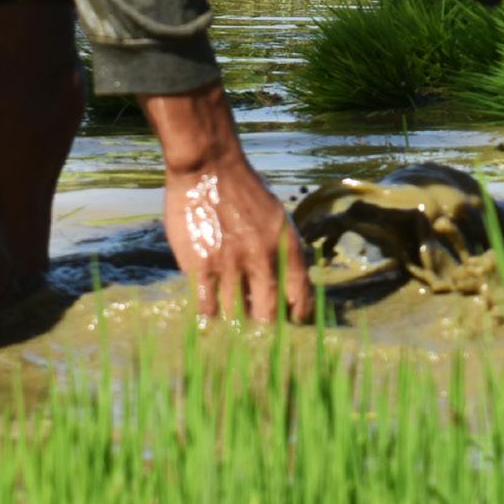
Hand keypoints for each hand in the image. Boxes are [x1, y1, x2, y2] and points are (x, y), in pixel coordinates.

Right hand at [142, 85, 312, 323]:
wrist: (208, 166)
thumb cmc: (242, 188)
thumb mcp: (275, 215)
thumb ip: (281, 248)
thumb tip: (282, 282)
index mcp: (287, 245)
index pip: (301, 294)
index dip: (297, 316)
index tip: (292, 326)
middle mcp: (263, 259)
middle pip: (269, 314)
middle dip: (264, 329)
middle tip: (259, 338)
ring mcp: (231, 265)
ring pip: (237, 314)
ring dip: (234, 325)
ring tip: (232, 333)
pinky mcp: (201, 267)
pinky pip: (207, 308)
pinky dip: (209, 318)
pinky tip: (208, 320)